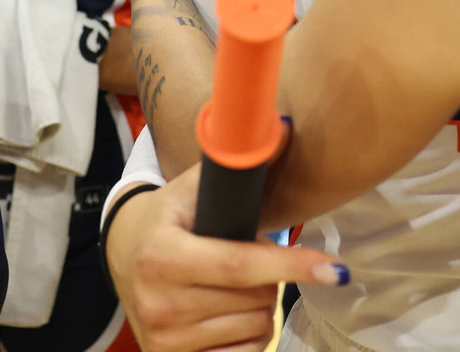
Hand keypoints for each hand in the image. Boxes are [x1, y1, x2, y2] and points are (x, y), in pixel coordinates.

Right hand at [107, 163, 346, 351]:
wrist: (124, 254)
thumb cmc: (172, 215)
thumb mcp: (195, 185)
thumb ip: (239, 162)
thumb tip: (285, 128)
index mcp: (163, 256)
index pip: (240, 265)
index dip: (291, 265)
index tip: (336, 271)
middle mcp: (158, 302)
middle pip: (256, 297)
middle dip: (272, 276)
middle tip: (251, 256)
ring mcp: (163, 338)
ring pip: (254, 328)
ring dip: (261, 305)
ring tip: (235, 284)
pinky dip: (250, 335)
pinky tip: (232, 313)